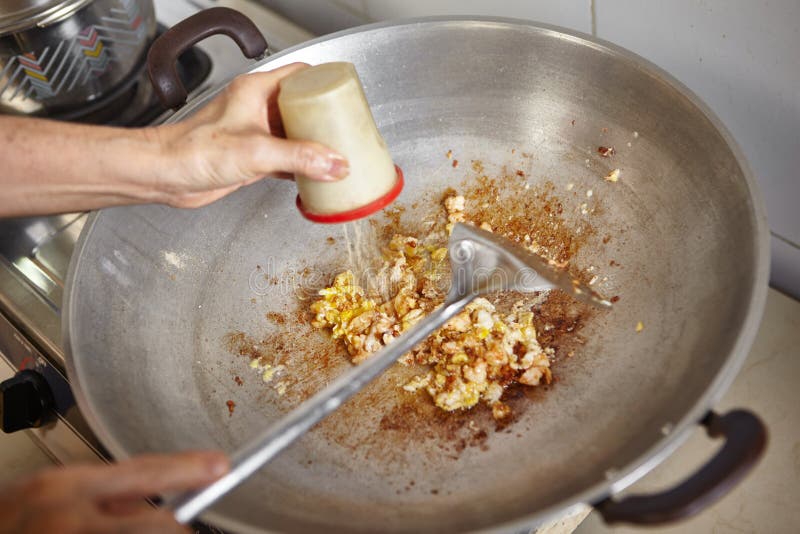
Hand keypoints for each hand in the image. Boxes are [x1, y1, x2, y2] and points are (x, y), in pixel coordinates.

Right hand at [0, 451, 227, 533]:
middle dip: (173, 527)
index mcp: (64, 488)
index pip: (143, 471)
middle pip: (159, 524)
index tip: (220, 466)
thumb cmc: (9, 521)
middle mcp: (70, 521)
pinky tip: (112, 533)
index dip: (187, 468)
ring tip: (121, 528)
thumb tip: (155, 500)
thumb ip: (105, 492)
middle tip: (175, 524)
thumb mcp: (51, 493)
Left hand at [151, 62, 348, 207]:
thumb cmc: (192, 150)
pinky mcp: (252, 158)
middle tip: (346, 128)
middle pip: (301, 106)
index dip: (325, 81)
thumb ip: (298, 156)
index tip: (345, 95)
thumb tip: (334, 162)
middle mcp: (257, 109)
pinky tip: (314, 176)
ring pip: (295, 134)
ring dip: (314, 144)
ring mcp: (255, 133)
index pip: (300, 74)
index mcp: (256, 91)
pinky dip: (302, 166)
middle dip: (324, 118)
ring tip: (337, 153)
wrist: (166, 175)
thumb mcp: (255, 150)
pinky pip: (286, 158)